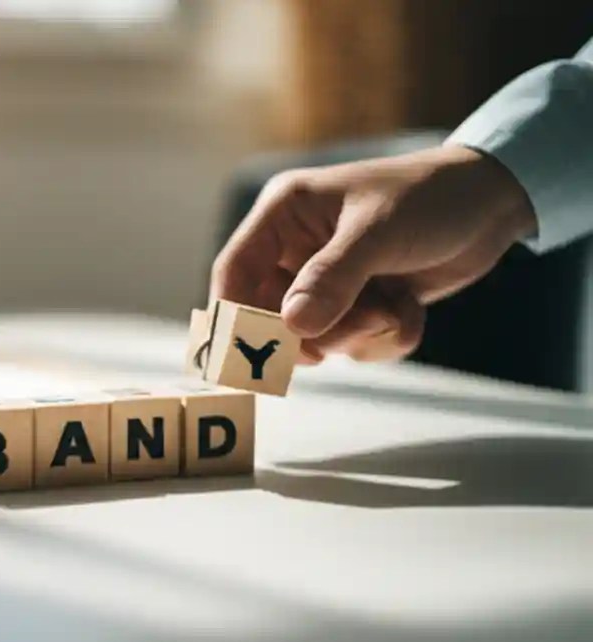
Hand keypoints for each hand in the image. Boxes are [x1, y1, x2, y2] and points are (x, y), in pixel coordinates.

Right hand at [210, 145, 536, 363]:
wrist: (496, 202)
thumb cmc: (430, 197)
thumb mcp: (378, 232)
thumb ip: (332, 279)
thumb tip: (291, 327)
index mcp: (284, 215)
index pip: (235, 272)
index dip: (235, 315)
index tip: (249, 355)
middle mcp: (296, 249)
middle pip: (270, 315)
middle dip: (315, 333)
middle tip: (348, 334)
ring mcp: (327, 279)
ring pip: (314, 337)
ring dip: (357, 335)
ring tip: (393, 307)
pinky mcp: (358, 303)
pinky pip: (350, 344)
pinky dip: (383, 338)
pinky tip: (408, 308)